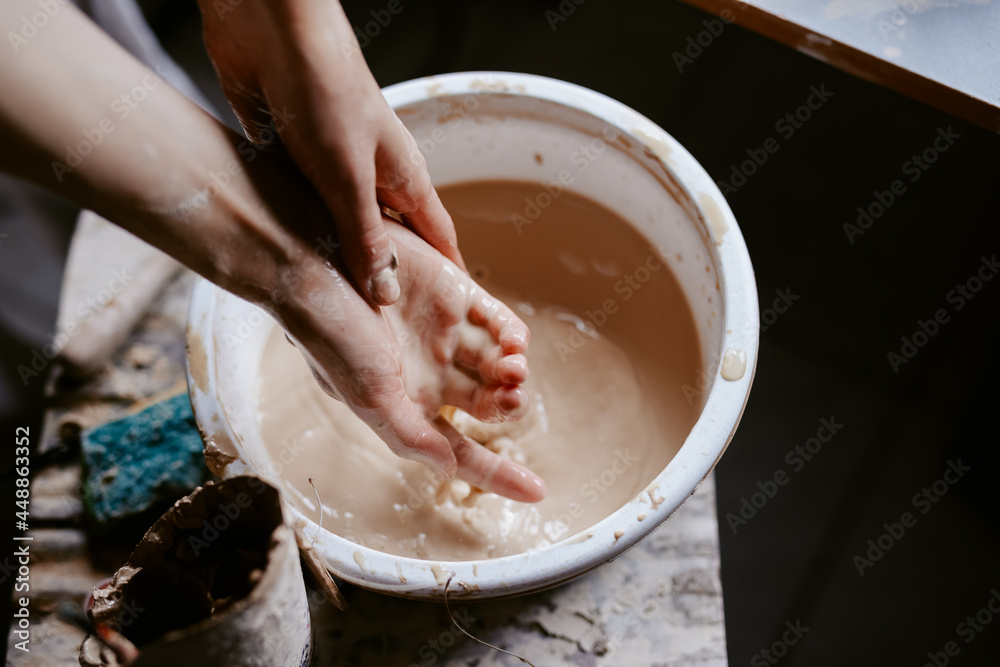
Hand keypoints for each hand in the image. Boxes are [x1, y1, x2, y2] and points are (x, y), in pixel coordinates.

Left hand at [197, 0, 465, 304]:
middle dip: (385, 280)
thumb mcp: (349, 178)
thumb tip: (385, 294)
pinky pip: (299, 207)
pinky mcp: (290, 158)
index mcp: (403, 176)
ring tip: (331, 309)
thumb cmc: (322, 90)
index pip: (437, 237)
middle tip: (381, 329)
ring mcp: (330, 167)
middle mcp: (371, 175)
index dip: (445, 276)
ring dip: (334, 260)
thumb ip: (365, 238)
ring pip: (338, 226)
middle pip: (387, 238)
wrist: (270, 30)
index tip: (453, 316)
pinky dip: (296, 234)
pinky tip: (283, 259)